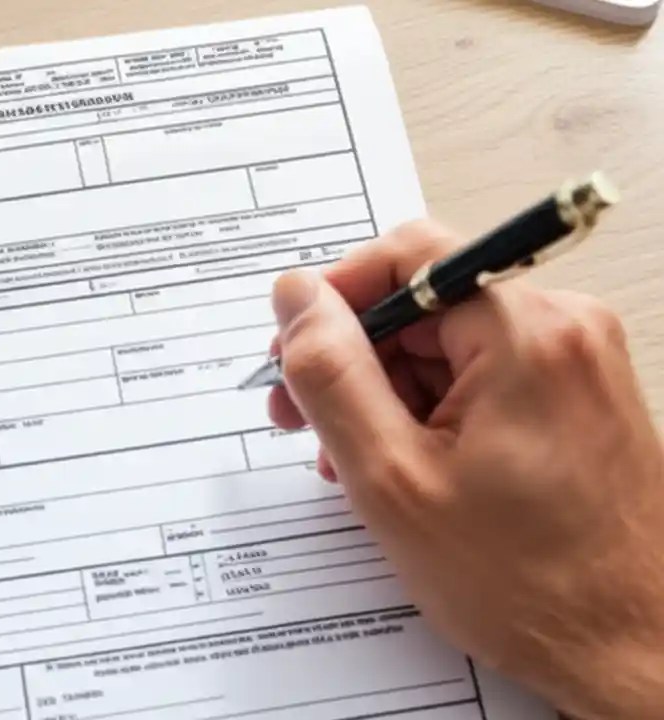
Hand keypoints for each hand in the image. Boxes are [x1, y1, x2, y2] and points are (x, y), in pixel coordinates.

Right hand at [269, 222, 663, 719]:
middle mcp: (565, 331)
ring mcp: (578, 365)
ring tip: (353, 460)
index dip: (336, 295)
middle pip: (425, 303)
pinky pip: (483, 377)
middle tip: (303, 417)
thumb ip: (331, 375)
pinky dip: (430, 411)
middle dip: (353, 358)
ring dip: (386, 393)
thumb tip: (296, 299)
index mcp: (527, 334)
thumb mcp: (391, 478)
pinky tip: (402, 464)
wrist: (630, 650)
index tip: (295, 347)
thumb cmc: (530, 584)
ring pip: (448, 345)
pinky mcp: (578, 398)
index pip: (410, 253)